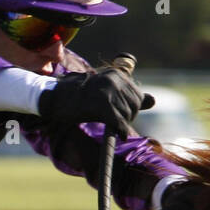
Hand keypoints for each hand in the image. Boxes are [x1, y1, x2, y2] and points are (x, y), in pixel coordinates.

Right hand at [38, 64, 153, 137]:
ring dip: (121, 124)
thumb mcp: (107, 90)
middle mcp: (114, 79)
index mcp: (117, 74)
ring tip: (108, 123)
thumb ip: (130, 94)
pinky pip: (119, 122)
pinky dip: (120, 131)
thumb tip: (154, 101)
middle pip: (135, 106)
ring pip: (128, 115)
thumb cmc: (80, 95)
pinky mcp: (101, 104)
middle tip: (112, 120)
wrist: (55, 96)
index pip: (138, 96)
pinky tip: (118, 135)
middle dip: (127, 116)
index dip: (130, 109)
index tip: (117, 112)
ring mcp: (108, 91)